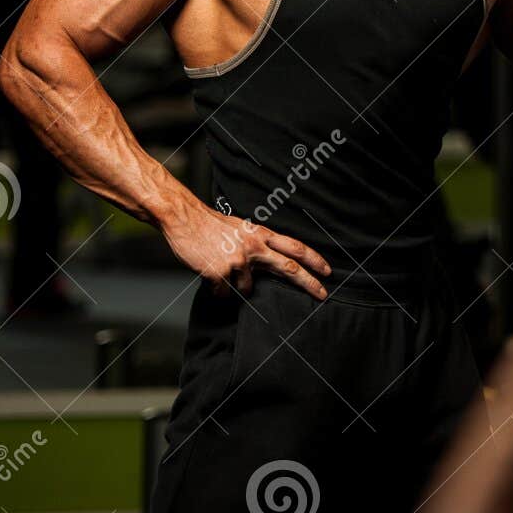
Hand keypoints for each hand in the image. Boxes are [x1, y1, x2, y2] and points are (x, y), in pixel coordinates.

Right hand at [162, 199, 330, 298]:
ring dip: (237, 287)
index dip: (314, 260)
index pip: (295, 247)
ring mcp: (238, 260)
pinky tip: (209, 276)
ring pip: (248, 288)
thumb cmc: (212, 225)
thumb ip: (259, 243)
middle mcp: (254, 247)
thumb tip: (272, 260)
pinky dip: (218, 290)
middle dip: (309, 283)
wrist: (184, 218)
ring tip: (222, 272)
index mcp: (261, 235)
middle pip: (289, 268)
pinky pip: (225, 293)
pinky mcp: (220, 271)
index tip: (327, 271)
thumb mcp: (243, 228)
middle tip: (323, 294)